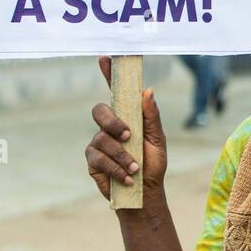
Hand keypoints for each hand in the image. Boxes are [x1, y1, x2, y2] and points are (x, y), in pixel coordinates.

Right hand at [86, 55, 167, 202]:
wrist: (145, 193)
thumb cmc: (153, 164)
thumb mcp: (158, 140)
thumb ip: (151, 116)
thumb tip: (148, 91)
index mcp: (127, 116)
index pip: (114, 91)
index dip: (108, 73)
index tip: (106, 57)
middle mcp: (109, 126)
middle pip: (99, 110)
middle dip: (113, 123)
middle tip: (129, 136)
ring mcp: (98, 142)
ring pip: (101, 138)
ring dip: (122, 155)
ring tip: (135, 168)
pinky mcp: (92, 161)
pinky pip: (98, 158)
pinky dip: (116, 168)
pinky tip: (127, 177)